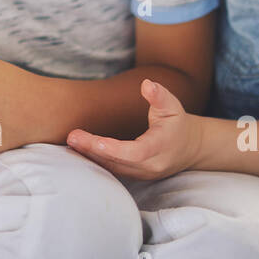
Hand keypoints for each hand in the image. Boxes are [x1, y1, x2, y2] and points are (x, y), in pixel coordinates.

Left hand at [67, 79, 204, 180]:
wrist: (188, 147)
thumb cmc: (176, 123)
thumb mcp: (172, 105)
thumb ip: (159, 95)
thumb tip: (147, 84)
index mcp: (161, 147)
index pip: (136, 152)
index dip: (114, 149)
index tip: (95, 141)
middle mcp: (151, 165)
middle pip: (119, 161)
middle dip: (93, 150)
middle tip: (72, 137)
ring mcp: (142, 173)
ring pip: (113, 168)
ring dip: (90, 156)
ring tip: (71, 142)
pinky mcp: (134, 175)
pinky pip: (112, 170)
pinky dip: (95, 160)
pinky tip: (79, 149)